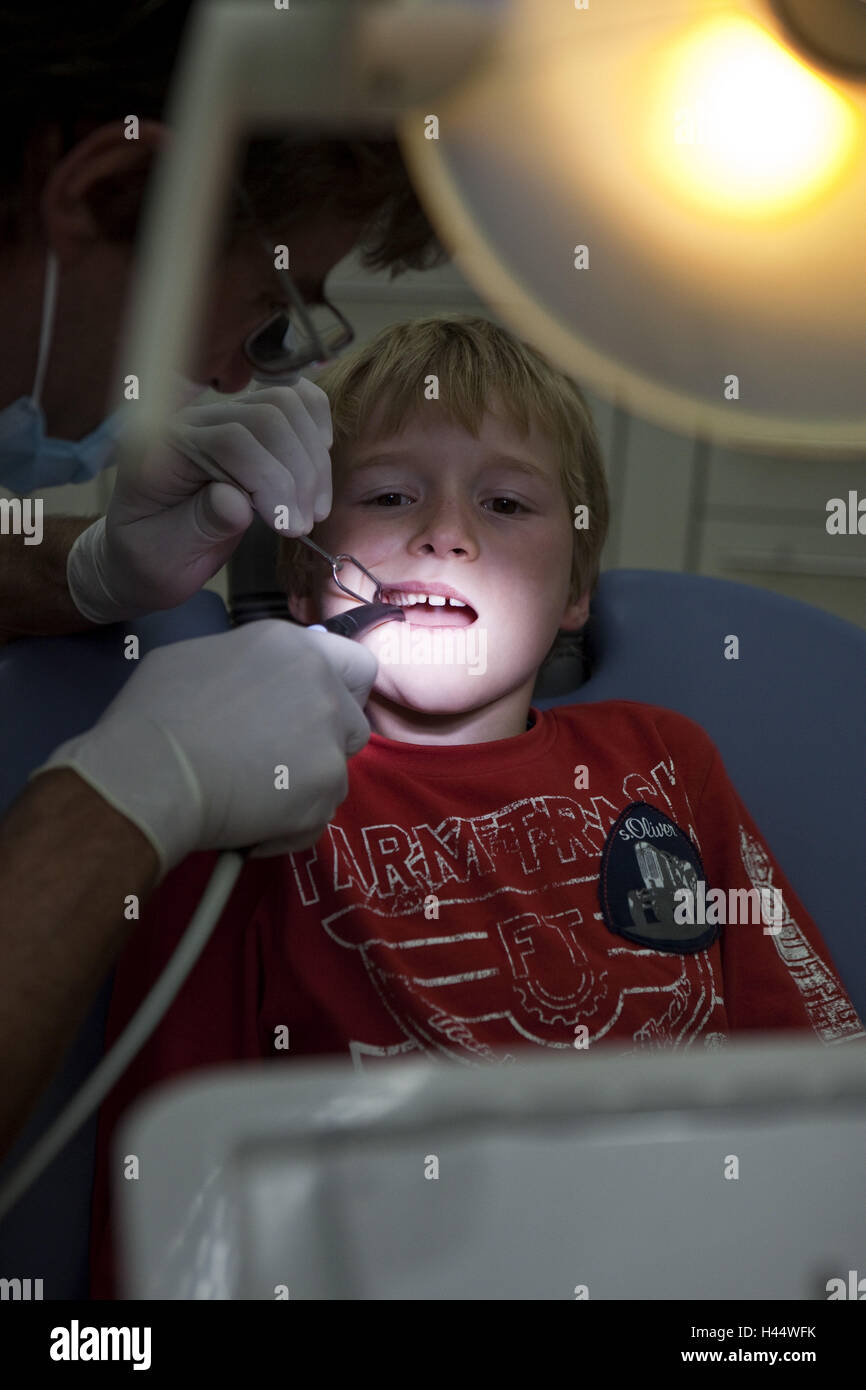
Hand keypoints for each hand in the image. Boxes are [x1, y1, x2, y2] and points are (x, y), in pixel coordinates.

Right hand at [32, 622, 377, 874]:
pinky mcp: (325, 788)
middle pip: (354, 723)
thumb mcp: (196, 660)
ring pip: (336, 773)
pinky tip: (250, 825)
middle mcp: (321, 685)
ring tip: (255, 799)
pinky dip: (289, 826)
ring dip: (305, 788)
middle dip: (326, 746)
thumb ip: (249, 669)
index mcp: (291, 646)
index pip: (356, 666)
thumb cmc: (154, 714)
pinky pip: (318, 815)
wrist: (149, 772)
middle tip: (282, 763)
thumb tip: (255, 687)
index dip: (343, 693)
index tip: (318, 714)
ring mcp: (328, 738)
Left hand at [67, 379, 332, 622]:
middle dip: (298, 473)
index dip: (272, 480)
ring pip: (286, 404)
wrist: (143, 552)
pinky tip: (318, 464)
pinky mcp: (246, 421)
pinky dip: (316, 425)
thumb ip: (198, 525)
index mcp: (160, 449)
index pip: (232, 440)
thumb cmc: (150, 559)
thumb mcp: (161, 558)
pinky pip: (292, 399)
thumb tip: (236, 501)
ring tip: (313, 508)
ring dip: (313, 458)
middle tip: (301, 524)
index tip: (288, 526)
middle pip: (267, 416)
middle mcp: (191, 421)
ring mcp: (220, 416)